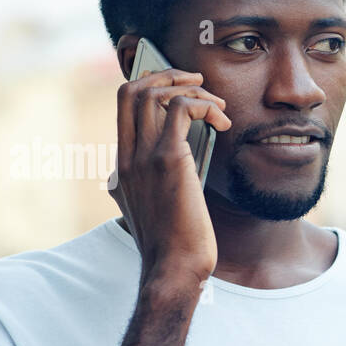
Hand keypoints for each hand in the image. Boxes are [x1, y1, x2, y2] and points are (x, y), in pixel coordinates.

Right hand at [109, 59, 230, 290]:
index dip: (149, 86)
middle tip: (198, 82)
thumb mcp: (153, 213)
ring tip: (218, 106)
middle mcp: (126, 157)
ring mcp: (143, 157)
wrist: (174, 270)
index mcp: (122, 167)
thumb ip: (150, 187)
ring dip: (191, 90)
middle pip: (131, 90)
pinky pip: (180, 109)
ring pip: (153, 94)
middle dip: (166, 75)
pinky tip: (223, 123)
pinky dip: (203, 105)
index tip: (177, 88)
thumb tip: (166, 171)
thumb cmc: (174, 247)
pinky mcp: (168, 160)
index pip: (122, 107)